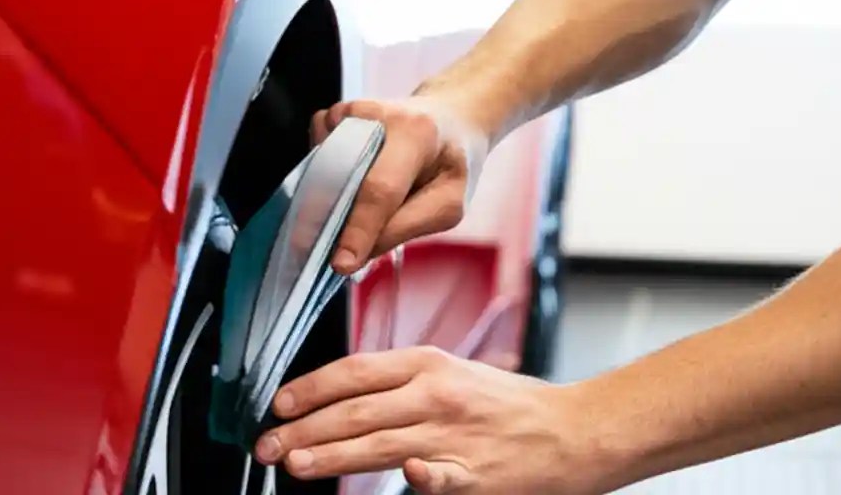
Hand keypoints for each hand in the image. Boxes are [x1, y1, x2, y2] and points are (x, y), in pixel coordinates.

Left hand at [254, 347, 609, 493]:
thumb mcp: (454, 374)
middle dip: (305, 429)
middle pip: (357, 410)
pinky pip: (440, 476)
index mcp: (429, 365)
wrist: (573, 431)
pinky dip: (421, 474)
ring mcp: (455, 437)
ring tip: (294, 464)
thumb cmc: (509, 406)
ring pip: (380, 444)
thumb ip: (400, 385)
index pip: (356, 371)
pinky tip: (404, 473)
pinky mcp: (475, 476)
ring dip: (331, 455)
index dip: (311, 388)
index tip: (279, 404)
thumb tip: (341, 397)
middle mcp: (437, 396)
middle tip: (267, 446)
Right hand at [312, 96, 489, 273]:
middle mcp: (384, 114)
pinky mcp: (342, 110)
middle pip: (342, 172)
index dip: (359, 229)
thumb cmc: (451, 168)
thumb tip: (359, 251)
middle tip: (321, 247)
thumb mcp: (448, 203)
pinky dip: (327, 163)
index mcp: (418, 135)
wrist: (452, 120)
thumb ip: (405, 226)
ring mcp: (359, 109)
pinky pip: (319, 145)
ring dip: (328, 187)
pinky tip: (353, 168)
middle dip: (329, 214)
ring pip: (324, 156)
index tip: (341, 264)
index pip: (381, 190)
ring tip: (355, 197)